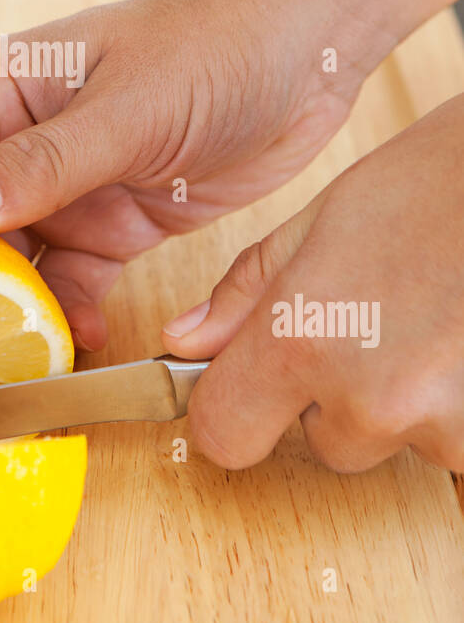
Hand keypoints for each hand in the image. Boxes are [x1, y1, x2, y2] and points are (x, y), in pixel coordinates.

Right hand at [0, 0, 364, 348]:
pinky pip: (70, 279)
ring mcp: (66, 182)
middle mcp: (18, 139)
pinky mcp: (116, 216)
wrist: (308, 46)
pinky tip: (72, 349)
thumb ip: (40, 163)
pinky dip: (64, 316)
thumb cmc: (215, 44)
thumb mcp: (127, 106)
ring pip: (3, 261)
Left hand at [163, 94, 463, 471]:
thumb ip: (247, 293)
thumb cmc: (434, 180)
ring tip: (430, 319)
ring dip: (404, 399)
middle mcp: (370, 399)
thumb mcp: (321, 219)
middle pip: (321, 441)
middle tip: (375, 319)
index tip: (249, 385)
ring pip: (393, 439)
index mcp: (303, 339)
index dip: (233, 409)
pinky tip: (458, 339)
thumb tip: (186, 340)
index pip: (224, 434)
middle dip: (336, 395)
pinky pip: (451, 441)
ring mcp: (443, 425)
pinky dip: (454, 401)